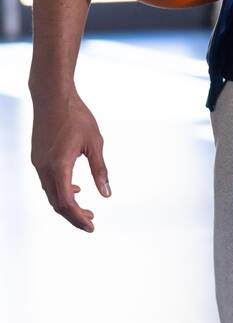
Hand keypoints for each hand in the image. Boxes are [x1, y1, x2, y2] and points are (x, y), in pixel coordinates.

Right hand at [30, 88, 110, 231]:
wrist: (52, 96)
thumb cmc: (76, 116)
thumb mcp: (95, 143)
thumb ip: (100, 170)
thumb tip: (107, 194)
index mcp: (59, 166)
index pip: (67, 203)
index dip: (79, 218)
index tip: (92, 226)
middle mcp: (44, 168)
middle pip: (57, 203)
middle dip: (74, 215)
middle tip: (92, 221)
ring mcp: (38, 163)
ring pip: (51, 193)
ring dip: (67, 203)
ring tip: (86, 208)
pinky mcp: (37, 157)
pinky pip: (47, 182)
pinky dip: (60, 190)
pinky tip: (76, 188)